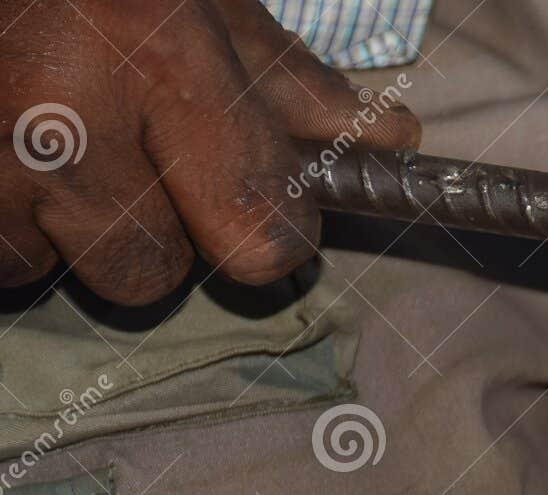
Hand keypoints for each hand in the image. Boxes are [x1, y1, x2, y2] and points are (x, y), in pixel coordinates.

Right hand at [0, 0, 420, 304]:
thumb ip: (283, 78)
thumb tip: (391, 141)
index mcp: (161, 50)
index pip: (259, 230)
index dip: (270, 234)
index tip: (262, 211)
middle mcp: (71, 111)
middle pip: (154, 272)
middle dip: (151, 232)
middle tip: (122, 156)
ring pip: (67, 272)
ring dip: (69, 231)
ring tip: (50, 145)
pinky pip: (4, 263)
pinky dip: (9, 226)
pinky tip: (9, 156)